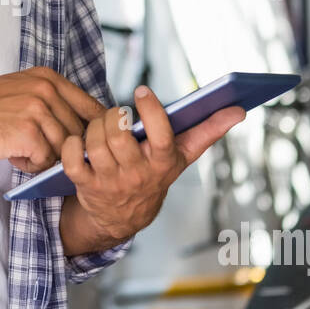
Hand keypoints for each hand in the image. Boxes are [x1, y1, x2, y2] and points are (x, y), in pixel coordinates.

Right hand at [0, 67, 106, 172]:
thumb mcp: (19, 91)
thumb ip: (49, 101)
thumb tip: (81, 128)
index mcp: (47, 78)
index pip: (90, 107)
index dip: (92, 131)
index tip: (85, 145)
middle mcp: (46, 89)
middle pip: (78, 133)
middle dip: (60, 148)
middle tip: (31, 146)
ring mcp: (37, 110)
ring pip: (63, 149)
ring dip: (42, 157)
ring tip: (17, 148)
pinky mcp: (27, 133)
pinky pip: (45, 161)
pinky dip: (29, 164)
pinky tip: (10, 154)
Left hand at [59, 85, 245, 243]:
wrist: (124, 217)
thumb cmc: (154, 173)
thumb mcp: (182, 156)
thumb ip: (208, 131)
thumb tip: (239, 110)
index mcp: (162, 162)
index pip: (160, 135)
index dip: (151, 111)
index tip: (143, 91)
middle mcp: (136, 174)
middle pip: (119, 135)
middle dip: (114, 116)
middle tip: (117, 114)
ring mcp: (110, 182)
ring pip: (95, 144)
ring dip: (94, 127)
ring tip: (101, 125)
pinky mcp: (86, 185)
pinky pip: (72, 160)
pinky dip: (71, 145)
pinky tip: (78, 141)